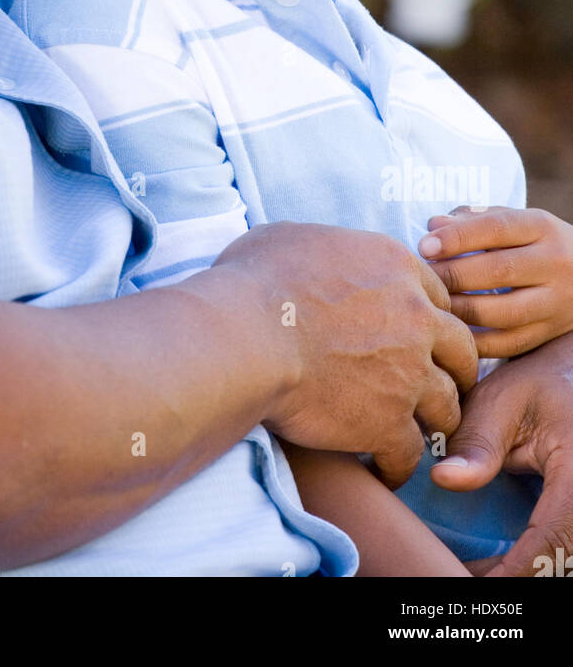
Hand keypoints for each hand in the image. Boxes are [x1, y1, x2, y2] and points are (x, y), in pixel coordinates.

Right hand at [212, 222, 478, 488]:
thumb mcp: (289, 237)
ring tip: (418, 431)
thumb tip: (306, 251)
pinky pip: (409, 453)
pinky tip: (385, 468)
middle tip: (439, 382)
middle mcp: (415, 316)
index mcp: (395, 267)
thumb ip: (319, 246)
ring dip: (434, 418)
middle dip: (453, 368)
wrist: (246, 334)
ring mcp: (408, 372)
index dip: (426, 317)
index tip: (414, 336)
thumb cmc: (255, 281)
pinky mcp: (388, 421)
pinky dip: (398, 465)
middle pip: (460, 349)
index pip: (436, 295)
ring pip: (448, 403)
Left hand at [419, 205, 572, 357]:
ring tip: (433, 302)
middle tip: (421, 276)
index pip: (496, 228)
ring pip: (502, 313)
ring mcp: (555, 303)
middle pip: (498, 271)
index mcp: (542, 227)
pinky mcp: (548, 334)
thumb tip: (434, 225)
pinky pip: (507, 345)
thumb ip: (474, 220)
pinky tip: (451, 329)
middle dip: (452, 274)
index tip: (424, 246)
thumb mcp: (514, 221)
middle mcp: (555, 264)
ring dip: (460, 309)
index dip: (457, 237)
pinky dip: (475, 341)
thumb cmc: (534, 242)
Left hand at [431, 331, 572, 576]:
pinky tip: (499, 565)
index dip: (515, 568)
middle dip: (516, 576)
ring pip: (566, 556)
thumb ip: (477, 443)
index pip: (551, 535)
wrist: (570, 374)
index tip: (476, 584)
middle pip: (562, 557)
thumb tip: (443, 480)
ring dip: (525, 570)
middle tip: (462, 579)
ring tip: (475, 574)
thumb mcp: (501, 401)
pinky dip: (534, 560)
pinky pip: (563, 545)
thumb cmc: (536, 384)